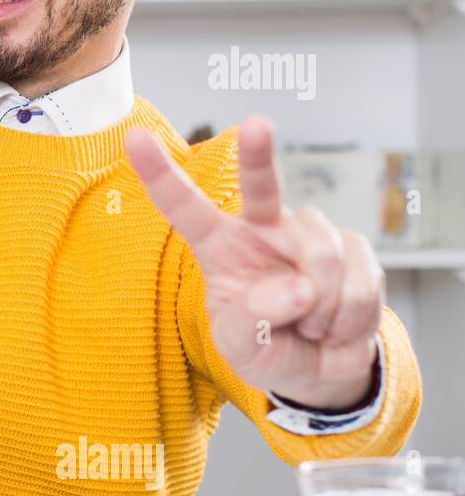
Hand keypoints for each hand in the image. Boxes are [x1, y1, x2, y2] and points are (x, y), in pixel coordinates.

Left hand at [125, 116, 382, 410]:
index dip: (159, 173)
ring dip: (320, 306)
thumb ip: (254, 318)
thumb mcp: (240, 345)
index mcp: (219, 246)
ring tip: (309, 327)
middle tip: (255, 125)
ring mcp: (309, 236)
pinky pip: (359, 278)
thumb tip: (301, 288)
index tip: (135, 138)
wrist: (319, 370)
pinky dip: (348, 316)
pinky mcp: (355, 249)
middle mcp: (262, 229)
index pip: (184, 207)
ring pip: (321, 253)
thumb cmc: (267, 349)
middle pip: (261, 187)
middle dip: (258, 155)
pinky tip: (336, 326)